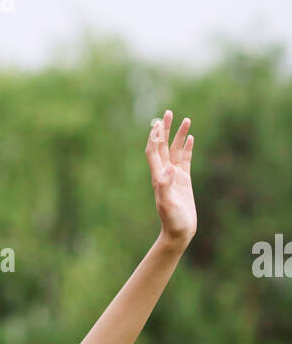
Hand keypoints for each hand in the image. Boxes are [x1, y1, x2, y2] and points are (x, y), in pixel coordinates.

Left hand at [145, 109, 196, 245]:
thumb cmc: (172, 220)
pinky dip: (187, 148)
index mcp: (158, 176)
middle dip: (165, 129)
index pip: (153, 152)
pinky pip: (185, 159)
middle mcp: (165, 173)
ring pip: (176, 150)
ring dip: (179, 135)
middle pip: (163, 146)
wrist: (179, 231)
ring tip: (186, 119)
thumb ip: (166, 186)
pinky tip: (190, 138)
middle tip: (168, 112)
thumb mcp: (167, 204)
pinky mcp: (184, 180)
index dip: (154, 138)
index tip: (158, 124)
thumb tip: (169, 169)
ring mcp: (175, 176)